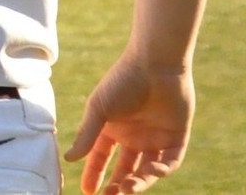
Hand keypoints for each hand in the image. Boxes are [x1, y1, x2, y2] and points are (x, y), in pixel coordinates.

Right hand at [64, 56, 195, 194]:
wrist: (155, 64)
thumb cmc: (122, 81)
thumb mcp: (99, 109)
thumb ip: (86, 135)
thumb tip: (69, 158)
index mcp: (113, 127)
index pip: (102, 157)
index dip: (94, 173)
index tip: (87, 190)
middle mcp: (133, 135)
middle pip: (125, 169)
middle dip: (117, 186)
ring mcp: (155, 137)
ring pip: (146, 170)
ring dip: (137, 182)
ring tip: (126, 189)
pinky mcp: (176, 137)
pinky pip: (170, 161)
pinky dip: (161, 170)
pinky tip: (151, 171)